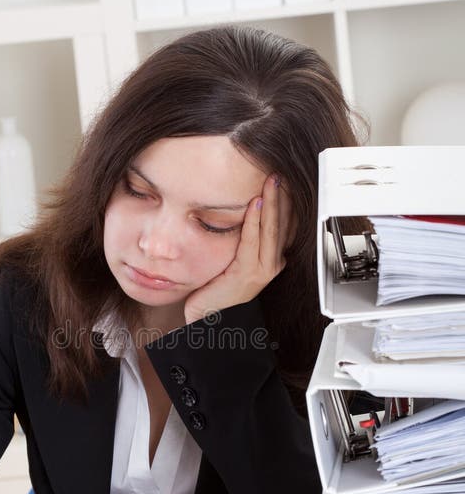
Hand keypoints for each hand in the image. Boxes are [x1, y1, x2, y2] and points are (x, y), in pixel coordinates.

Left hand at [183, 173, 294, 324]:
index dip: (284, 203)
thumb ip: (242, 240)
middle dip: (281, 197)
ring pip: (270, 229)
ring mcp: (262, 269)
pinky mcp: (247, 272)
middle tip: (279, 174)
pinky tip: (256, 204)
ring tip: (272, 182)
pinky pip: (253, 241)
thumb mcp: (233, 260)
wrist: (210, 318)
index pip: (282, 225)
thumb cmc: (217, 291)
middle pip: (280, 224)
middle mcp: (271, 264)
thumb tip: (240, 214)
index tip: (281, 182)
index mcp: (270, 260)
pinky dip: (255, 220)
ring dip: (272, 202)